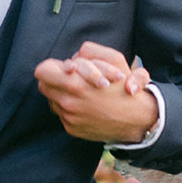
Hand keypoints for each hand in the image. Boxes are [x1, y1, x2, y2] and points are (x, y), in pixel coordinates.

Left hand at [35, 42, 156, 143]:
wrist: (138, 120)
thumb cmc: (126, 86)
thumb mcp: (115, 59)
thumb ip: (89, 53)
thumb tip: (70, 63)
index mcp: (75, 83)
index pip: (43, 72)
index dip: (52, 67)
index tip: (65, 69)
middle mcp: (68, 103)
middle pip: (43, 86)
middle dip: (55, 79)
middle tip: (70, 78)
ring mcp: (69, 118)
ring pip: (52, 100)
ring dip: (62, 94)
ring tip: (80, 93)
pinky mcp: (72, 129)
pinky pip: (61, 114)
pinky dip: (69, 109)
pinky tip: (85, 106)